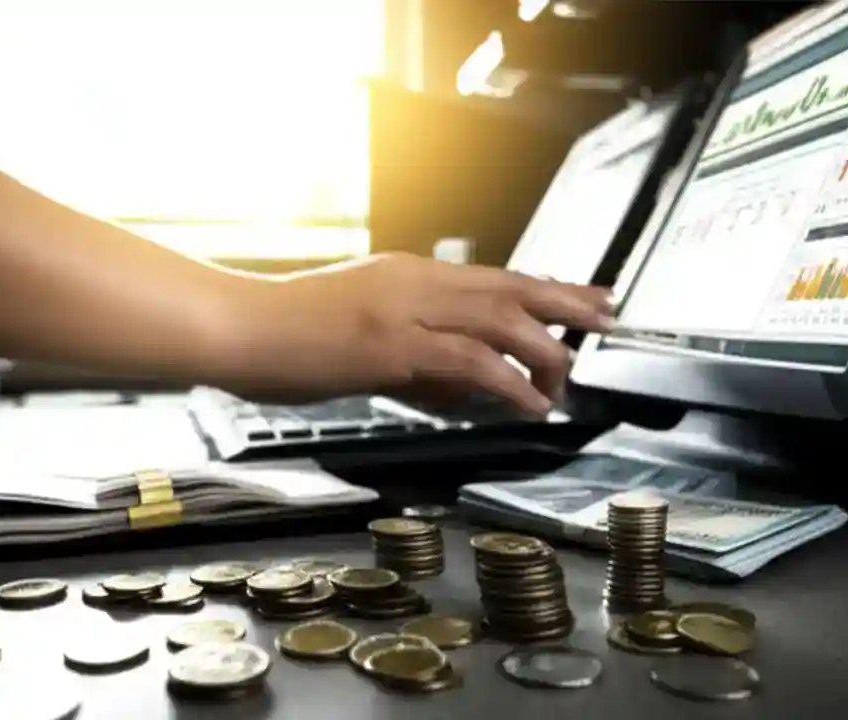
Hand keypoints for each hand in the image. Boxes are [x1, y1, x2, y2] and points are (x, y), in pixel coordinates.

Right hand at [212, 253, 615, 414]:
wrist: (237, 330)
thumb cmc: (289, 338)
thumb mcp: (365, 343)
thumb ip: (420, 362)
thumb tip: (467, 390)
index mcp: (409, 276)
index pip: (494, 277)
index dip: (546, 287)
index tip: (585, 296)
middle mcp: (414, 281)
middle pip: (511, 286)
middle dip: (567, 301)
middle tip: (609, 317)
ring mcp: (403, 309)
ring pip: (499, 318)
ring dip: (543, 350)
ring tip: (566, 381)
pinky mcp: (390, 344)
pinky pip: (467, 359)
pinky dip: (507, 380)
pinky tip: (528, 401)